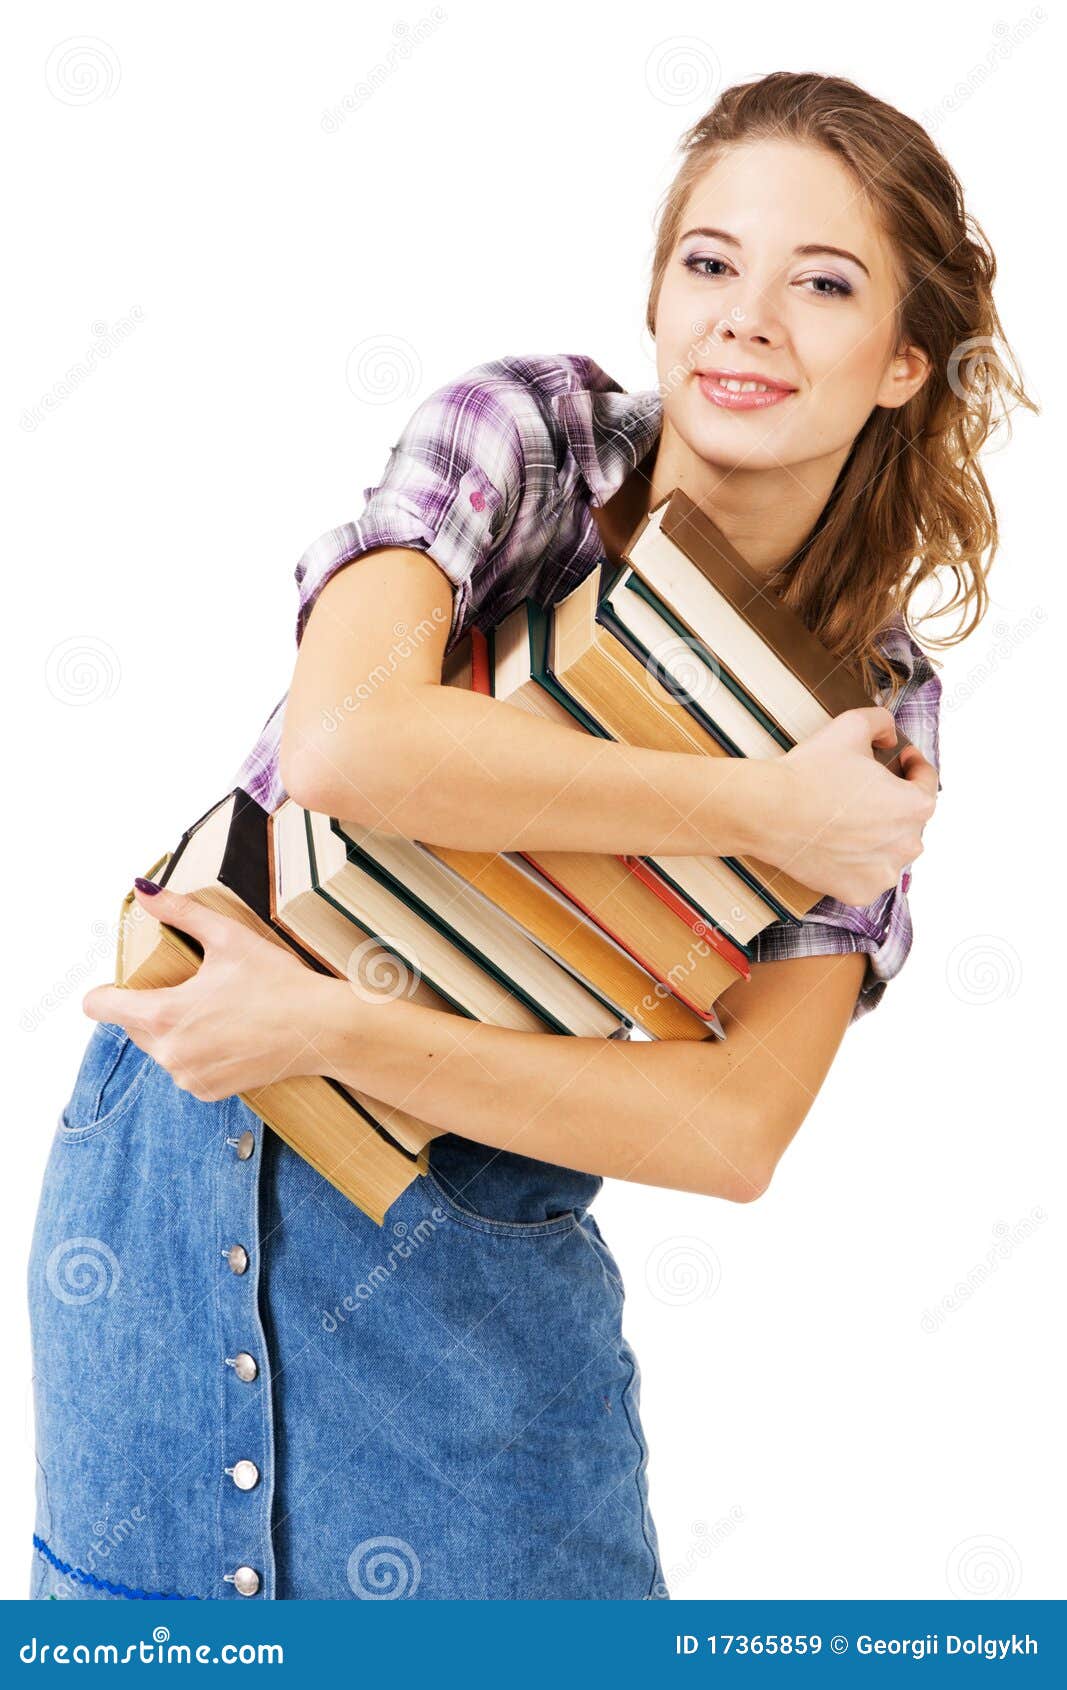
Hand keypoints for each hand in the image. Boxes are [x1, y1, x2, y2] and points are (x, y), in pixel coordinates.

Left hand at [82, 882, 339, 1102]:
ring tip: (216, 1011)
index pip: (100, 1006)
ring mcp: (188, 1076)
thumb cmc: (279, 982)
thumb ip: (180, 913)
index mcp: (163, 1014)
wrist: (322, 1030)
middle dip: (152, 1006)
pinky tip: (229, 1035)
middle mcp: (169, 1053)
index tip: (126, 983)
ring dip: (175, 1030)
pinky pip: (185, 1068)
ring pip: (159, 1048)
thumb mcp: (228, 938)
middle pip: (132, 1025)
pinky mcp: (208, 1091)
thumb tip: (143, 891)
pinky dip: (198, 1052)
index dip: (106, 990)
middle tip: (192, 988)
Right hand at [753, 707, 938, 905]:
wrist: (769, 812)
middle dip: (893, 802)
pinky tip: (839, 845)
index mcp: (916, 805)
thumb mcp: (851, 725)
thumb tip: (889, 735)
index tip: (901, 759)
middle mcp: (909, 844)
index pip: (927, 782)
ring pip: (890, 851)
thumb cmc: (810, 773)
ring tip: (850, 820)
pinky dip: (858, 863)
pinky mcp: (859, 892)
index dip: (914, 765)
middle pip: (909, 819)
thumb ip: (882, 722)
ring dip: (878, 835)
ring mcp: (884, 873)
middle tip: (864, 790)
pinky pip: (867, 875)